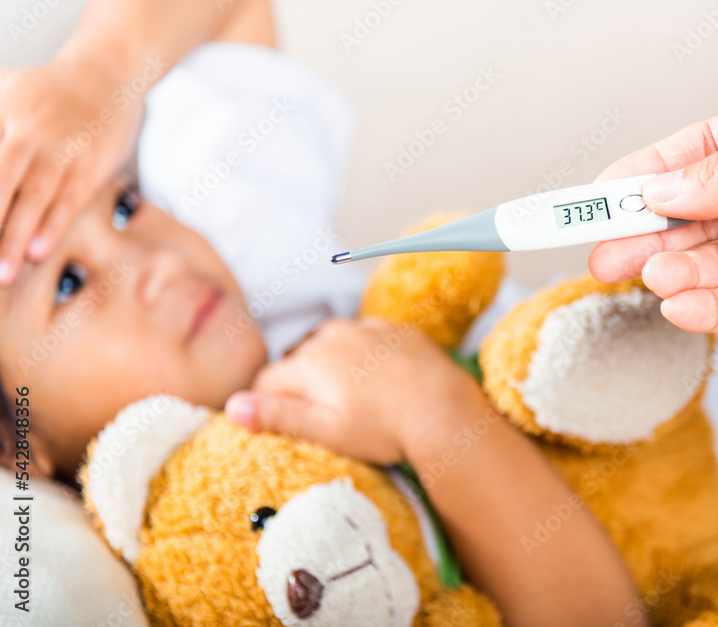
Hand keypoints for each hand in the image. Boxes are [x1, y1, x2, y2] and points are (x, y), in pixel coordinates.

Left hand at [0, 55, 144, 283]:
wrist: (107, 75)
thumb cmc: (46, 91)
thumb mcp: (3, 90)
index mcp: (2, 112)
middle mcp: (28, 130)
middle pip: (0, 183)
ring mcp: (64, 148)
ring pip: (34, 198)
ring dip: (16, 237)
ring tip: (3, 273)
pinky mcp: (93, 164)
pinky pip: (71, 200)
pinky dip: (55, 226)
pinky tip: (41, 251)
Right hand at [224, 317, 484, 464]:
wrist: (444, 409)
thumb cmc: (384, 428)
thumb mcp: (326, 431)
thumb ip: (277, 417)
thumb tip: (230, 407)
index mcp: (311, 364)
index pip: (268, 379)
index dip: (266, 402)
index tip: (276, 423)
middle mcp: (334, 337)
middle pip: (299, 358)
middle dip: (299, 382)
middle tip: (317, 414)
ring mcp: (367, 329)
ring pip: (332, 341)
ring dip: (329, 362)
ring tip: (345, 395)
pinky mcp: (397, 330)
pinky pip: (367, 335)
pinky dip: (364, 352)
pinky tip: (377, 376)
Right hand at [589, 86, 717, 331]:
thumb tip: (658, 193)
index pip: (694, 157)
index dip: (643, 177)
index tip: (598, 197)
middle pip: (698, 218)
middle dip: (649, 235)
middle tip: (602, 254)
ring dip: (678, 272)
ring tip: (644, 276)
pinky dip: (711, 306)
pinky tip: (679, 304)